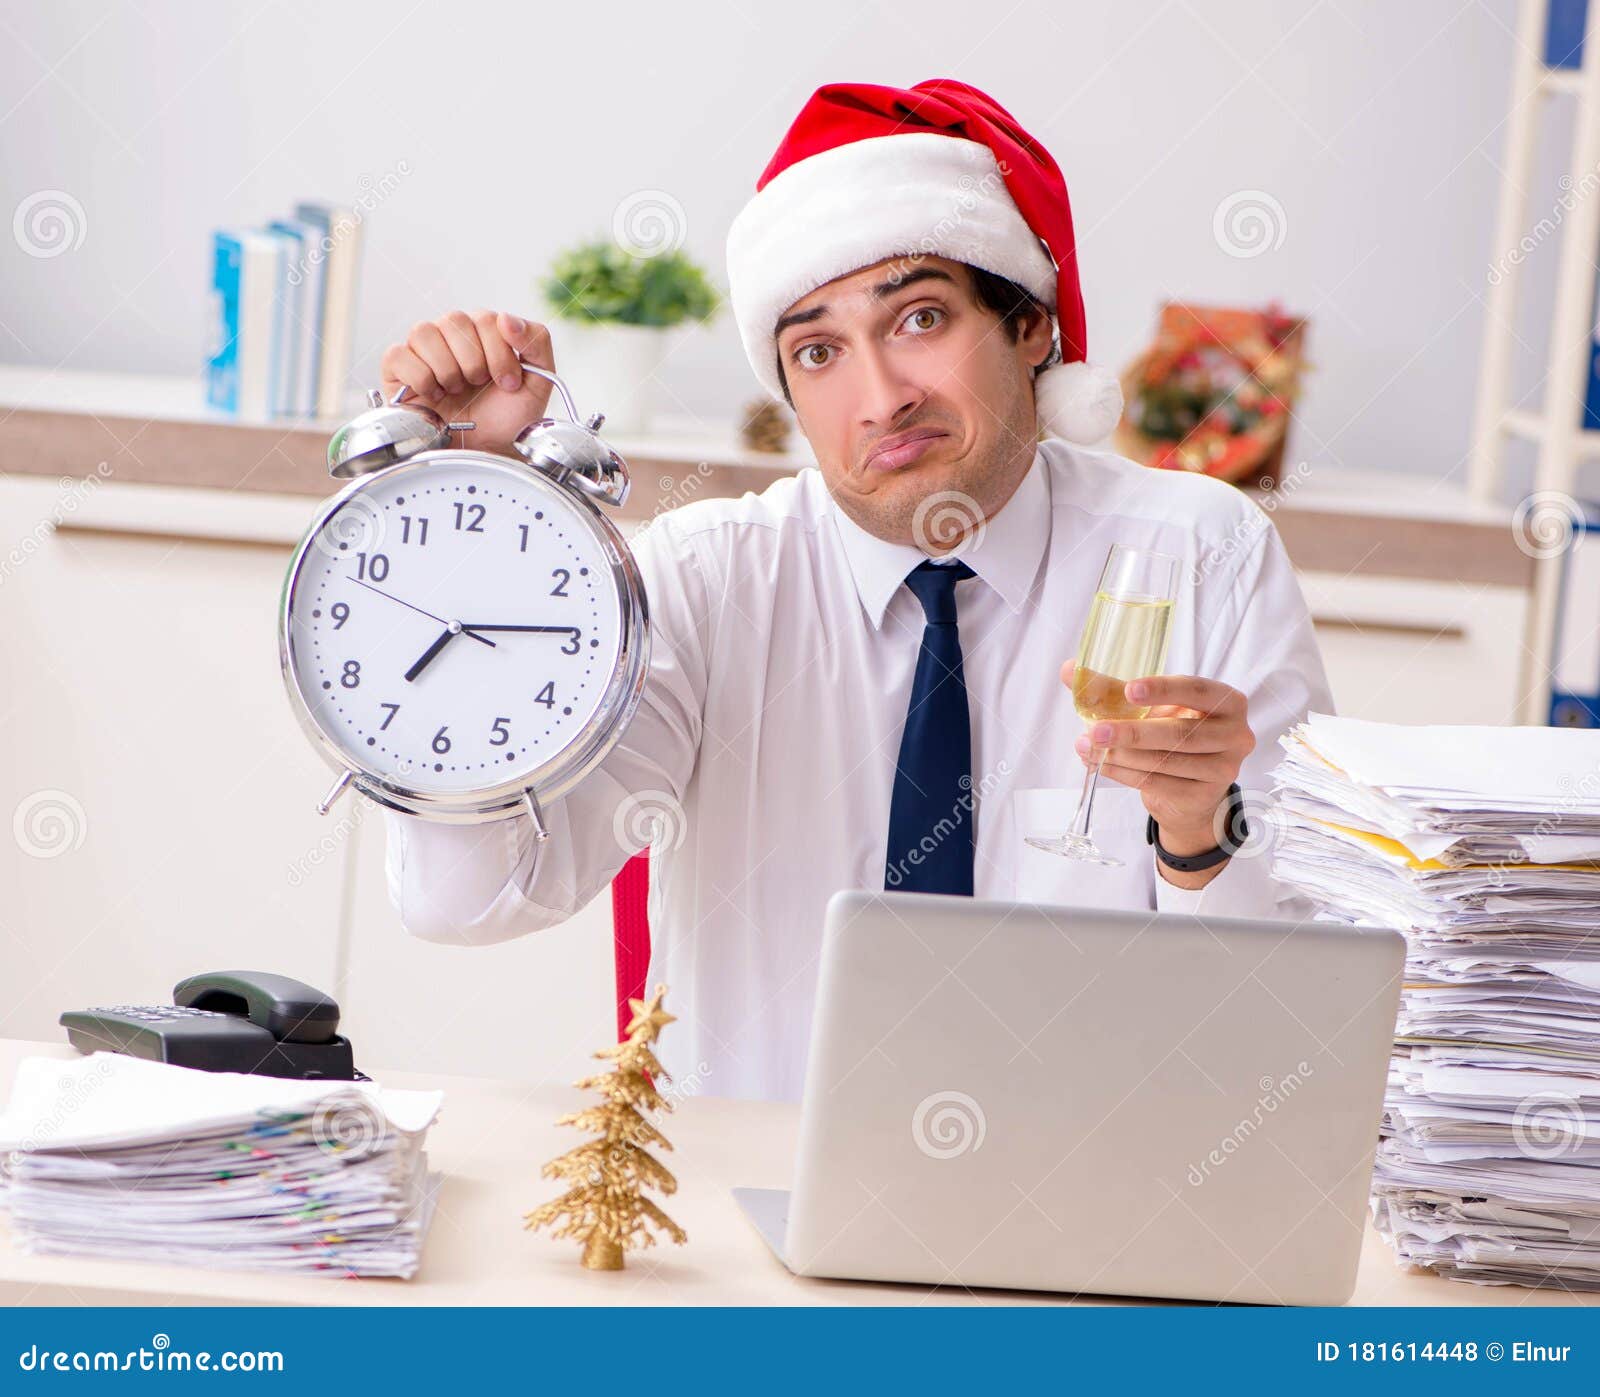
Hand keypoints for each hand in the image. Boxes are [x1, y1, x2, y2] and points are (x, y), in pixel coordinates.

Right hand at [380, 310, 555, 454]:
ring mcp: (423, 348)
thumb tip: (507, 318)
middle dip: (475, 363)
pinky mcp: (397, 367)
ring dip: (448, 370)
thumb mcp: (538, 382)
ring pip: (424, 332)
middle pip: (455, 320)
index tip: (508, 383)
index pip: (486, 318)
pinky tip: (435, 395)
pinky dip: (421, 378)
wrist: (485, 450)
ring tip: (456, 391)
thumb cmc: (507, 418)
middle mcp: (451, 334)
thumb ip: (537, 342)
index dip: (500, 353)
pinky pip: (399, 355)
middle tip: (480, 387)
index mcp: (483, 331)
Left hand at [1063, 661, 1254, 856]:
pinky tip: (1101, 765)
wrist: (1190, 789)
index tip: (1128, 691)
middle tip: (1096, 730)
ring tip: (1087, 747)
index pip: (1196, 690)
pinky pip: (1159, 784)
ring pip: (1166, 761)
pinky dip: (1124, 774)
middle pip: (1180, 733)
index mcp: (1227, 701)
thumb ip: (1113, 688)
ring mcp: (1224, 768)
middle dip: (1133, 733)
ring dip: (1121, 755)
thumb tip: (1070, 670)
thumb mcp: (1152, 707)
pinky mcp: (1205, 795)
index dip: (1163, 690)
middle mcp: (1234, 734)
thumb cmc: (1173, 734)